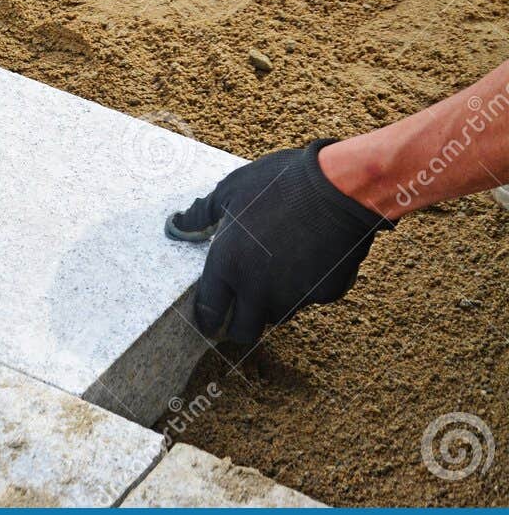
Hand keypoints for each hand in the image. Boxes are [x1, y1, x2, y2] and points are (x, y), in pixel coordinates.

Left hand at [166, 139, 392, 344]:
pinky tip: (310, 261)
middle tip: (241, 310)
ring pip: (277, 316)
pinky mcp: (325, 293)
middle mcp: (258, 289)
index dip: (208, 320)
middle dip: (240, 325)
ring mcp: (294, 295)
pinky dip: (307, 288)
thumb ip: (201, 214)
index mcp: (228, 265)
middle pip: (244, 330)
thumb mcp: (230, 190)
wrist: (338, 187)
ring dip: (272, 305)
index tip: (209, 322)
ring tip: (275, 276)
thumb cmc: (278, 184)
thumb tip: (176, 224)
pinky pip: (310, 299)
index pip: (210, 312)